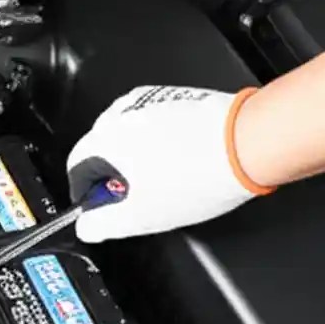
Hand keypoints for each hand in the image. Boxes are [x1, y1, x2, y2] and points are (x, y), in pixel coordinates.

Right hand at [67, 86, 271, 242]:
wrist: (249, 143)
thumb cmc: (201, 175)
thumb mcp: (143, 217)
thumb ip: (103, 224)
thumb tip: (87, 226)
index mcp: (104, 139)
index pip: (75, 167)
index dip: (86, 194)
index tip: (101, 208)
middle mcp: (120, 113)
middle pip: (101, 150)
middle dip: (114, 175)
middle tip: (138, 199)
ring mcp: (149, 101)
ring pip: (128, 136)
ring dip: (137, 158)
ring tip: (166, 179)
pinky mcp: (175, 97)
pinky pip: (153, 124)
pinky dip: (159, 142)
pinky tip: (183, 160)